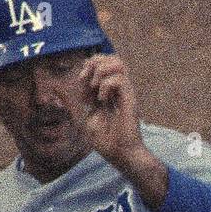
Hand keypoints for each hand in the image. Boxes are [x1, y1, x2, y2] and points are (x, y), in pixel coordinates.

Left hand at [79, 55, 167, 205]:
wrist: (119, 153)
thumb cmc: (107, 140)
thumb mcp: (88, 115)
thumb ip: (85, 97)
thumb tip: (81, 79)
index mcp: (110, 91)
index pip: (102, 63)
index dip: (89, 66)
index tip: (81, 81)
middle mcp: (119, 88)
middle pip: (112, 57)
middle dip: (95, 63)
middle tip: (87, 81)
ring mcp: (125, 92)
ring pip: (118, 62)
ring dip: (101, 71)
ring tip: (95, 88)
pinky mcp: (130, 99)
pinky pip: (119, 79)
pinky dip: (106, 85)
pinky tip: (102, 99)